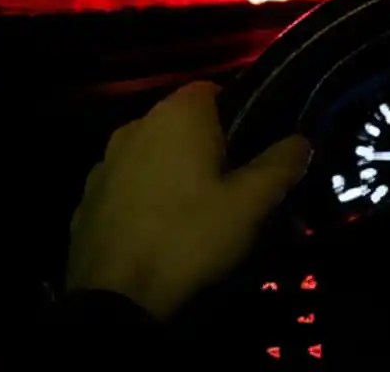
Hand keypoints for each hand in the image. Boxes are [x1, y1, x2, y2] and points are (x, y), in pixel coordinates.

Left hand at [67, 82, 310, 319]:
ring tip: (199, 213)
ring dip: (175, 172)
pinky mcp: (87, 200)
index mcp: (176, 115)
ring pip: (154, 155)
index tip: (258, 150)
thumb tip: (301, 140)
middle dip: (209, 146)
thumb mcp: (252, 204)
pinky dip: (147, 198)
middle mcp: (134, 126)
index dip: (241, 114)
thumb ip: (281, 164)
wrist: (116, 300)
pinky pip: (129, 186)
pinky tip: (163, 232)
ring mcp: (104, 163)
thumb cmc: (191, 237)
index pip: (214, 89)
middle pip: (183, 124)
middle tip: (236, 186)